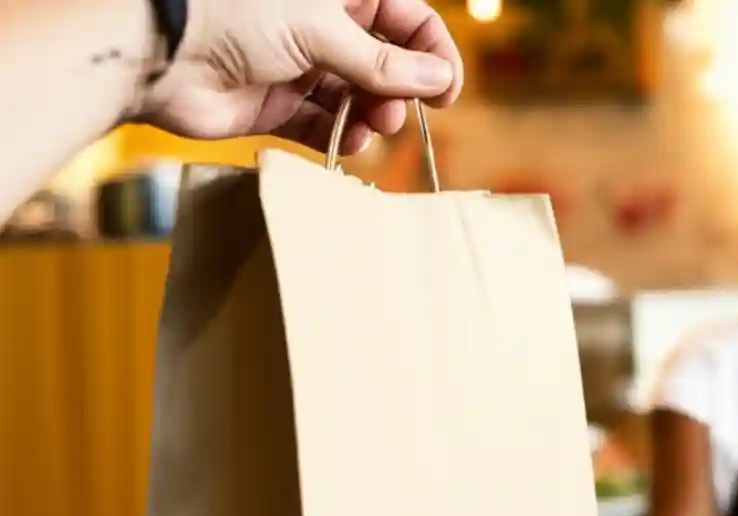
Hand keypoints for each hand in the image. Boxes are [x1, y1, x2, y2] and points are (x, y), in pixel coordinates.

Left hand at [137, 0, 462, 154]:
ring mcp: (301, 66)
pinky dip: (342, 137)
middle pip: (386, 62)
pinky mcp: (278, 106)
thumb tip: (440, 79)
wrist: (159, 53)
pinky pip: (325, 125)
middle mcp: (322, 27)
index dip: (433, 53)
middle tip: (396, 115)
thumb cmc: (235, 16)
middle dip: (400, 90)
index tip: (447, 91)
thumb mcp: (321, 30)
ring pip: (358, 96)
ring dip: (374, 116)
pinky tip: (349, 144)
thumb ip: (382, 61)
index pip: (406, 19)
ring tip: (373, 129)